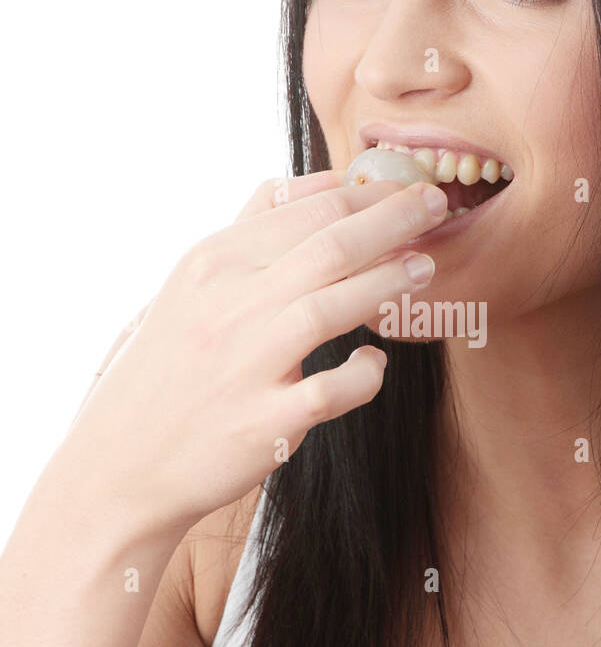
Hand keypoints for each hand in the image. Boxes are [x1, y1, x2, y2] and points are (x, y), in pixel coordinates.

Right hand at [52, 171, 447, 537]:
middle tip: (437, 204)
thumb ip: (251, 229)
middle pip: (328, 245)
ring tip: (426, 268)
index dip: (367, 193)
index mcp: (210, 264)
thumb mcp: (190, 285)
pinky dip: (363, 375)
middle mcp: (226, 307)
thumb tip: (311, 180)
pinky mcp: (262, 424)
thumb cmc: (167, 370)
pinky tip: (377, 363)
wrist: (119, 466)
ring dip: (387, 283)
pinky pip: (330, 391)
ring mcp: (243, 366)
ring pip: (331, 307)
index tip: (407, 185)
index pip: (304, 209)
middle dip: (392, 218)